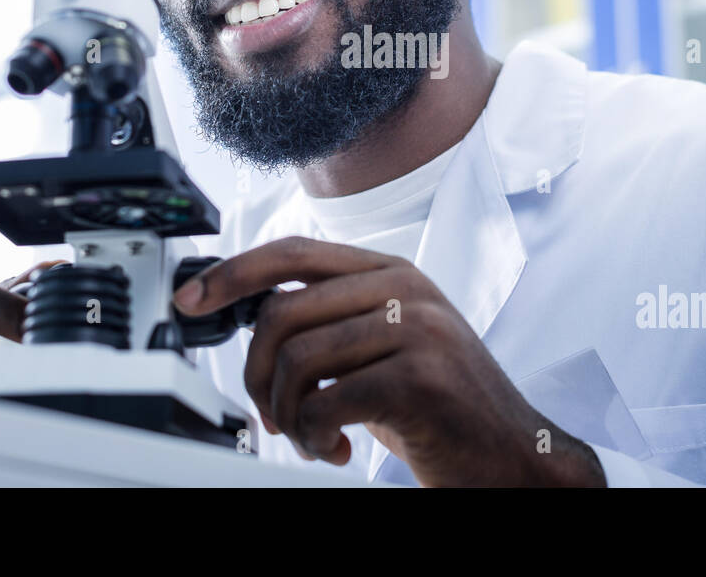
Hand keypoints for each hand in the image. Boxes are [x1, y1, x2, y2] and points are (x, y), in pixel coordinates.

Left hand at [173, 236, 604, 486]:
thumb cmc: (442, 404)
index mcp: (391, 272)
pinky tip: (335, 448)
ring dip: (287, 413)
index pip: (294, 252)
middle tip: (273, 414)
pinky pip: (326, 401)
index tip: (193, 299)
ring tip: (312, 437)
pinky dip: (314, 436)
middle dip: (256, 373)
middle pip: (282, 310)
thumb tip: (254, 316)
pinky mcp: (419, 377)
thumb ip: (334, 320)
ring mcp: (416, 329)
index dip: (234, 273)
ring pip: (298, 358)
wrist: (513, 453)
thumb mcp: (387, 344)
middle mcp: (404, 289)